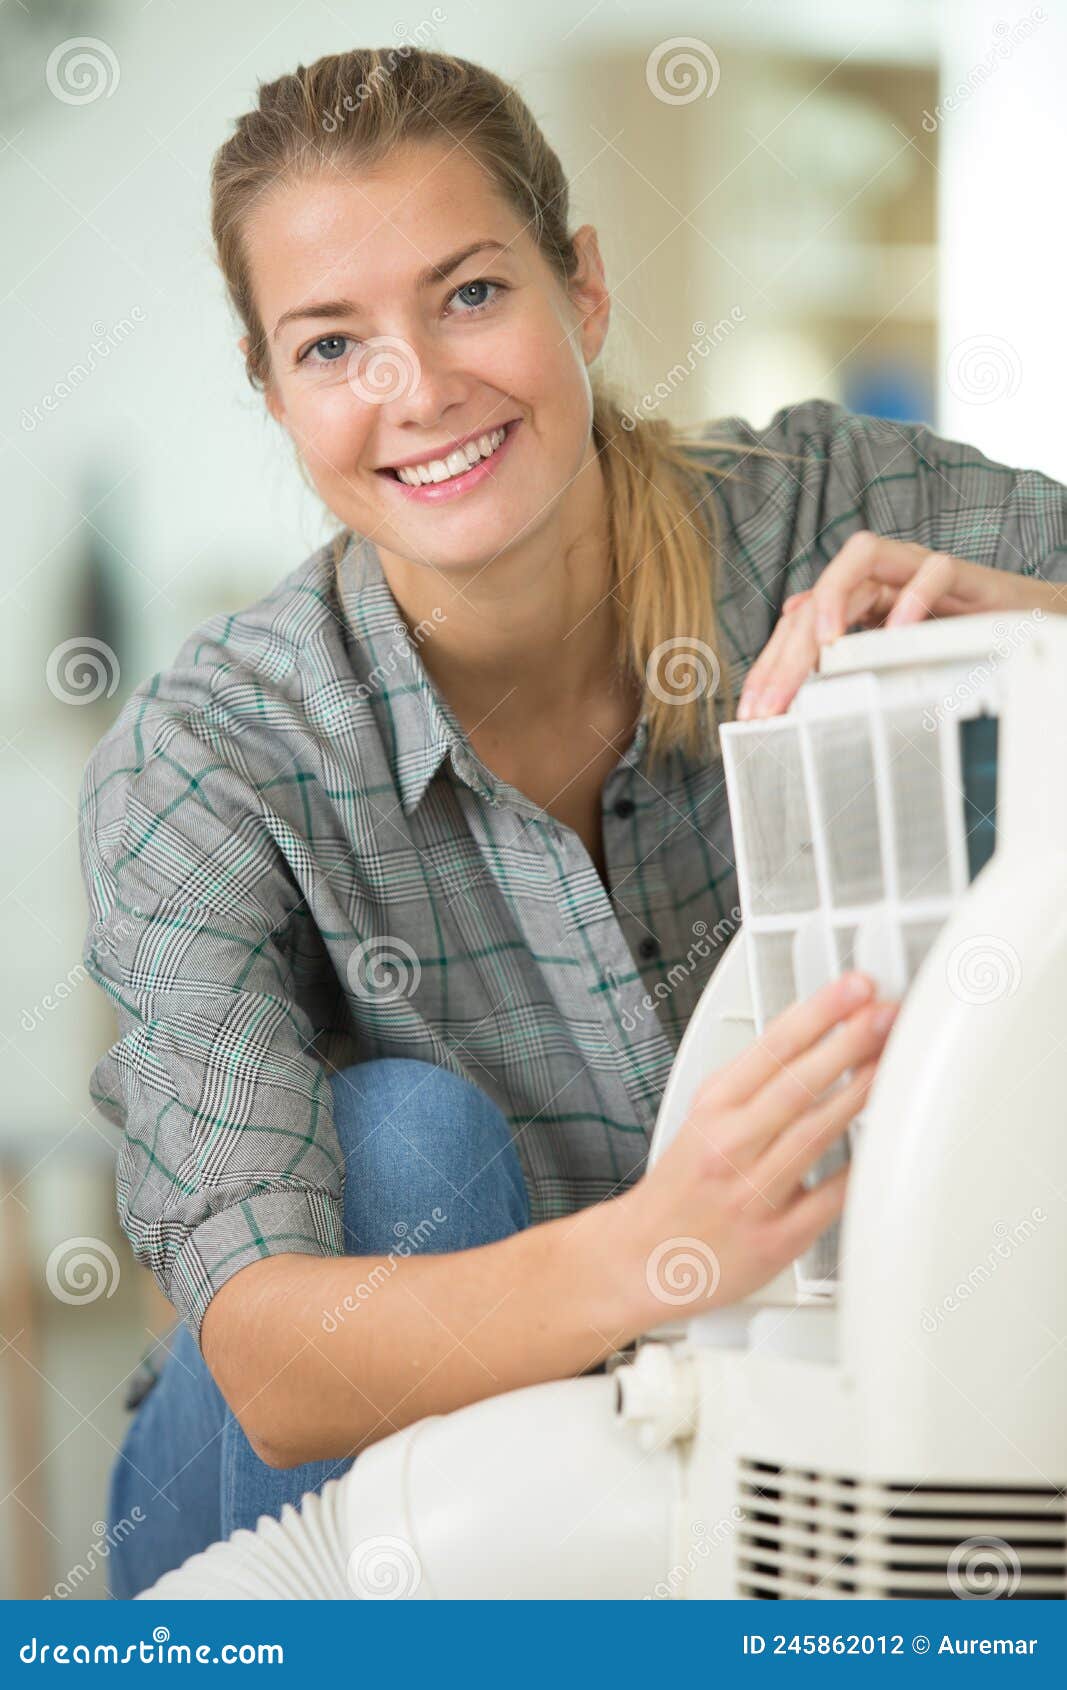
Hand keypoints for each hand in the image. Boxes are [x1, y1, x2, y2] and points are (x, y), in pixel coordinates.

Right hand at [623, 972, 898, 1322]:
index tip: (853, 988)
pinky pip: (827, 1201)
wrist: (642, 1259)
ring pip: (812, 1134)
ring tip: (891, 1063)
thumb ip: (754, 1083)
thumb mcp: (703, 1119)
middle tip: (885, 1014)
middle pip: (795, 1085)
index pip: (770, 1047)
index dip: (818, 1012)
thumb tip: (815, 1037)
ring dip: (857, 1094)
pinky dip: (857, 1172)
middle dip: (846, 1043)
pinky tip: (885, 1147)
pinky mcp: (776, 1238)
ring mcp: (753, 1192)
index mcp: (713, 1109)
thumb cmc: (681, 1188)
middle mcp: (730, 1145)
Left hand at [737, 529, 1054, 719]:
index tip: (754, 711)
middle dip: (789, 651)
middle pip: (819, 595)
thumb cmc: (957, 636)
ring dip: (835, 599)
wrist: (1025, 620)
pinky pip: (933, 571)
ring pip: (863, 558)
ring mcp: (917, 569)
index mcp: (858, 598)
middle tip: (774, 701)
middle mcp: (881, 577)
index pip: (798, 622)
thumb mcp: (893, 657)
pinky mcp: (962, 575)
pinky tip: (899, 632)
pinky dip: (913, 598)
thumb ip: (845, 656)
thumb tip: (788, 662)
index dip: (771, 665)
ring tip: (824, 647)